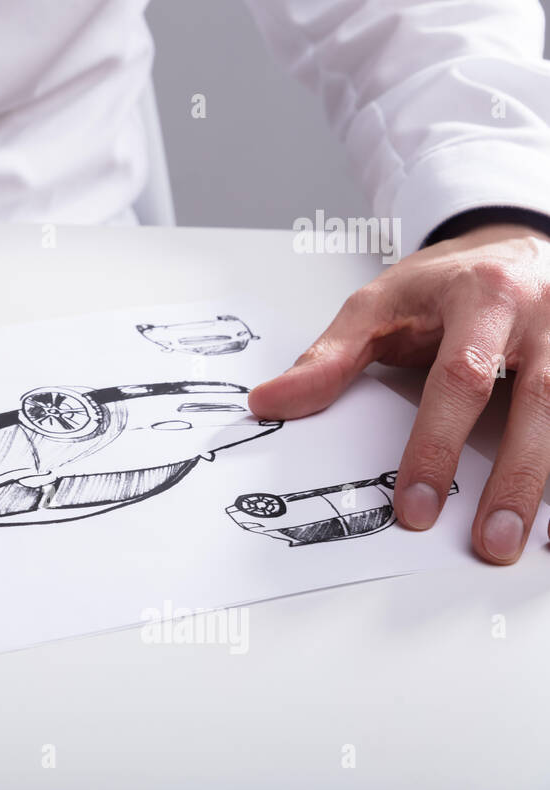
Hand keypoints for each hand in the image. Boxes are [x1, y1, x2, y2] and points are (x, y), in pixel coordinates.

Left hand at [250, 223, 549, 563]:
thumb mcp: (375, 305)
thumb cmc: (441, 284)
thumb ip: (328, 359)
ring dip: (547, 483)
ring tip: (522, 541)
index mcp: (482, 296)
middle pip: (539, 401)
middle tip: (490, 543)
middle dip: (515, 478)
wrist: (510, 246)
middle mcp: (543, 315)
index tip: (416, 506)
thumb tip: (268, 403)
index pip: (460, 378)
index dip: (437, 446)